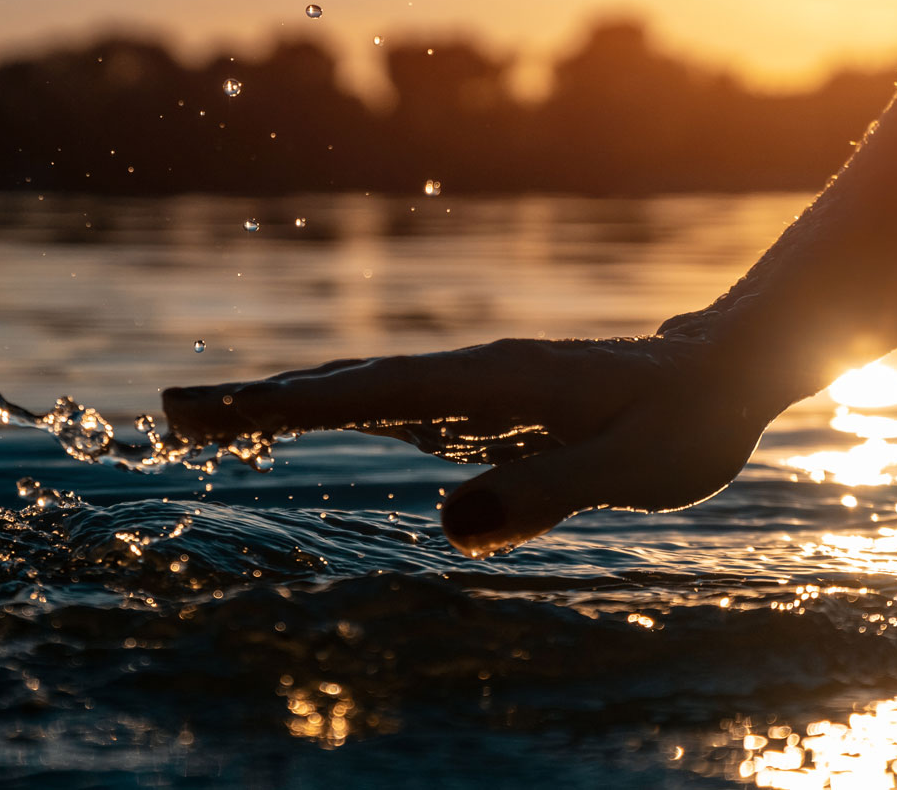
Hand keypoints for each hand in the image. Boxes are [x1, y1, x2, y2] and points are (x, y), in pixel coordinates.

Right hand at [162, 335, 792, 557]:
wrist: (729, 371)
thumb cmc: (688, 424)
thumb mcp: (633, 470)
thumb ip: (546, 490)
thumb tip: (446, 524)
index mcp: (494, 381)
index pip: (371, 394)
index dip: (289, 406)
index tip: (213, 413)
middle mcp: (472, 371)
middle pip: (346, 385)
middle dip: (257, 399)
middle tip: (168, 412)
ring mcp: (475, 383)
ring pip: (362, 390)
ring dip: (284, 401)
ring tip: (207, 417)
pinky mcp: (486, 402)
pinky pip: (393, 405)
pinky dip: (333, 409)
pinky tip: (306, 420)